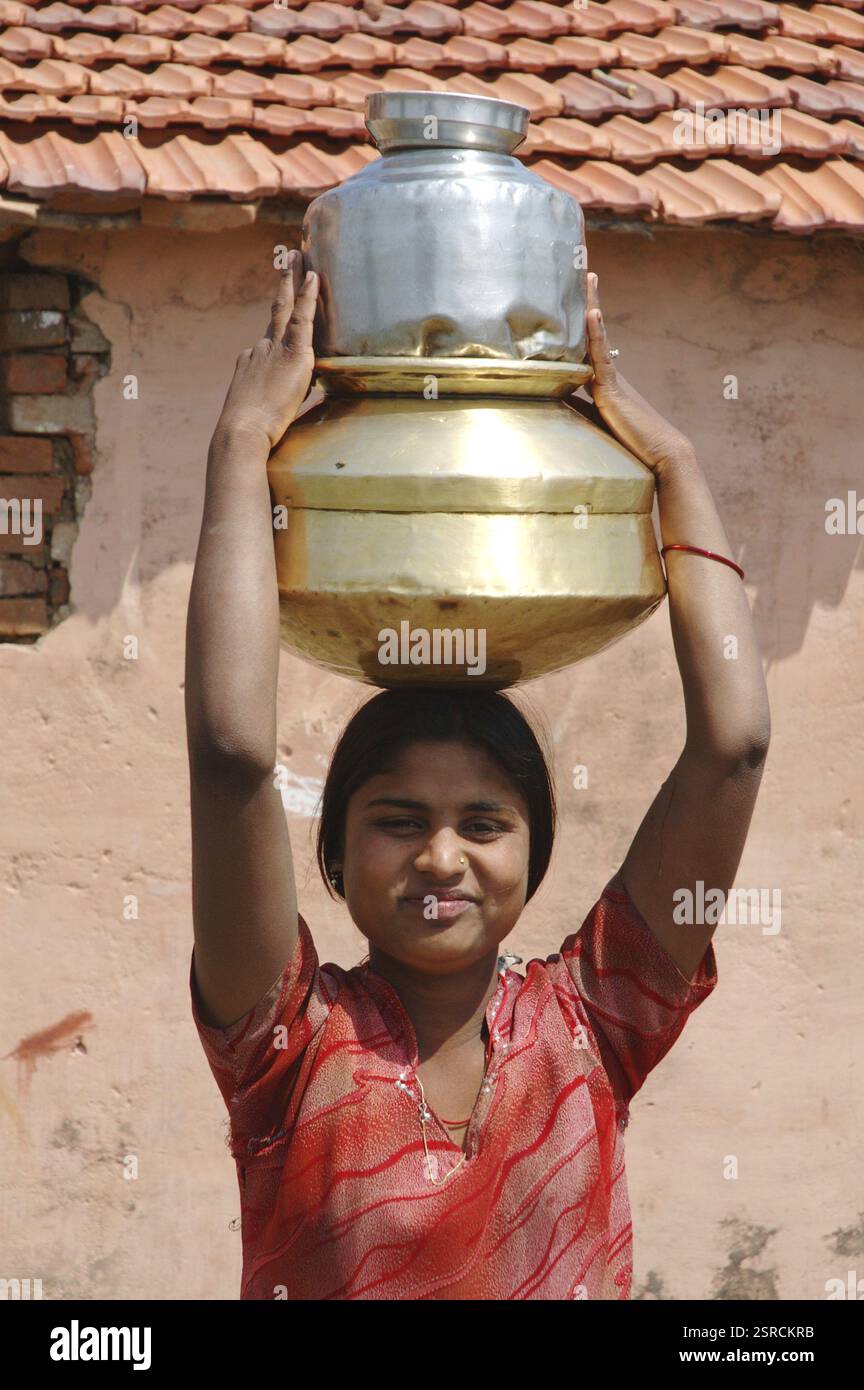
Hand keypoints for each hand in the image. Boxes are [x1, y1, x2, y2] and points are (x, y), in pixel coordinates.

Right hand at [213, 250, 318, 451]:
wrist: (241, 431)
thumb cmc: (250, 435)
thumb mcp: (261, 417)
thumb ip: (279, 407)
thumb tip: (292, 413)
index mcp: (250, 366)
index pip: (268, 343)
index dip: (276, 329)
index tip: (280, 308)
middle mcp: (259, 350)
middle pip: (274, 312)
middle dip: (282, 285)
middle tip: (287, 261)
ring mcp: (273, 348)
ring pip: (286, 307)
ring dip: (293, 279)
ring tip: (299, 256)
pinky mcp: (292, 353)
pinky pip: (303, 318)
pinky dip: (308, 296)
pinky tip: (314, 276)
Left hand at [582, 271, 695, 476]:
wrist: (663, 454)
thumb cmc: (631, 446)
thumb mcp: (596, 426)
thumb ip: (578, 411)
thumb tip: (555, 403)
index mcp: (604, 382)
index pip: (588, 344)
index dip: (582, 321)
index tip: (577, 294)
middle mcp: (608, 373)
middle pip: (593, 330)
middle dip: (586, 300)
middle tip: (582, 267)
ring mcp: (612, 378)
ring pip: (597, 335)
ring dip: (591, 304)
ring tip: (587, 274)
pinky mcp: (612, 389)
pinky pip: (601, 356)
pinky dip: (596, 333)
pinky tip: (592, 310)